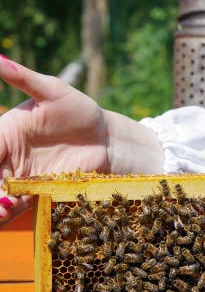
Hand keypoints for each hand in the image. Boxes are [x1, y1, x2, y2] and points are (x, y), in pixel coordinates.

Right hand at [0, 56, 163, 221]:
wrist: (107, 139)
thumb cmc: (79, 109)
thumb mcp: (53, 90)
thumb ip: (24, 78)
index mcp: (4, 132)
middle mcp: (8, 156)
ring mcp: (22, 177)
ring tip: (2, 210)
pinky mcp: (39, 192)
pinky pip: (19, 205)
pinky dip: (11, 212)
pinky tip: (10, 213)